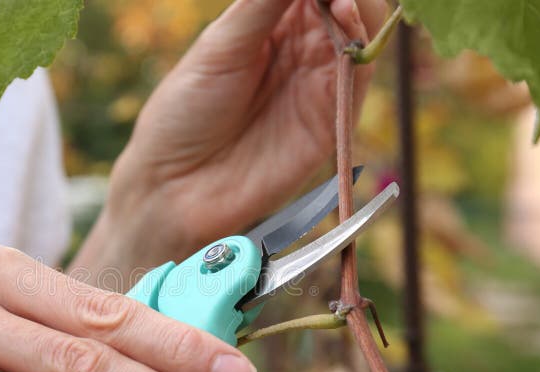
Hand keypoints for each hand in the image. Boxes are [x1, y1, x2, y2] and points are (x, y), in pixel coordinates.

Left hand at [101, 0, 385, 264]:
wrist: (176, 185)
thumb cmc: (185, 112)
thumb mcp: (221, 44)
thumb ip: (264, 0)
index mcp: (270, 22)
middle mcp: (301, 49)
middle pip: (348, 2)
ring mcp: (319, 84)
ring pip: (363, 32)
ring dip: (359, 5)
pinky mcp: (332, 121)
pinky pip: (361, 74)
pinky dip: (362, 42)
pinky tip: (345, 17)